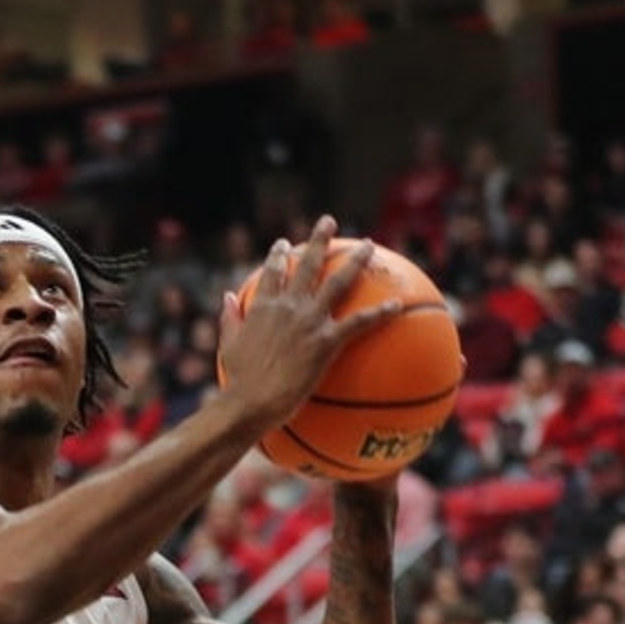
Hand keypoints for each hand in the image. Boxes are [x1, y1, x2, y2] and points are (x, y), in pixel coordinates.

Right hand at [216, 217, 403, 433]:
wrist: (250, 401)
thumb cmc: (237, 380)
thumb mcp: (227, 345)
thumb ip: (229, 318)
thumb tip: (228, 296)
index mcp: (263, 307)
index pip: (272, 272)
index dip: (279, 255)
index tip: (284, 244)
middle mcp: (289, 306)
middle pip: (307, 265)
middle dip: (319, 240)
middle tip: (329, 222)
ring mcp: (309, 321)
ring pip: (338, 282)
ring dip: (355, 261)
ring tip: (368, 244)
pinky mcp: (326, 342)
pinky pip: (358, 323)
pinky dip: (380, 313)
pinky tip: (397, 304)